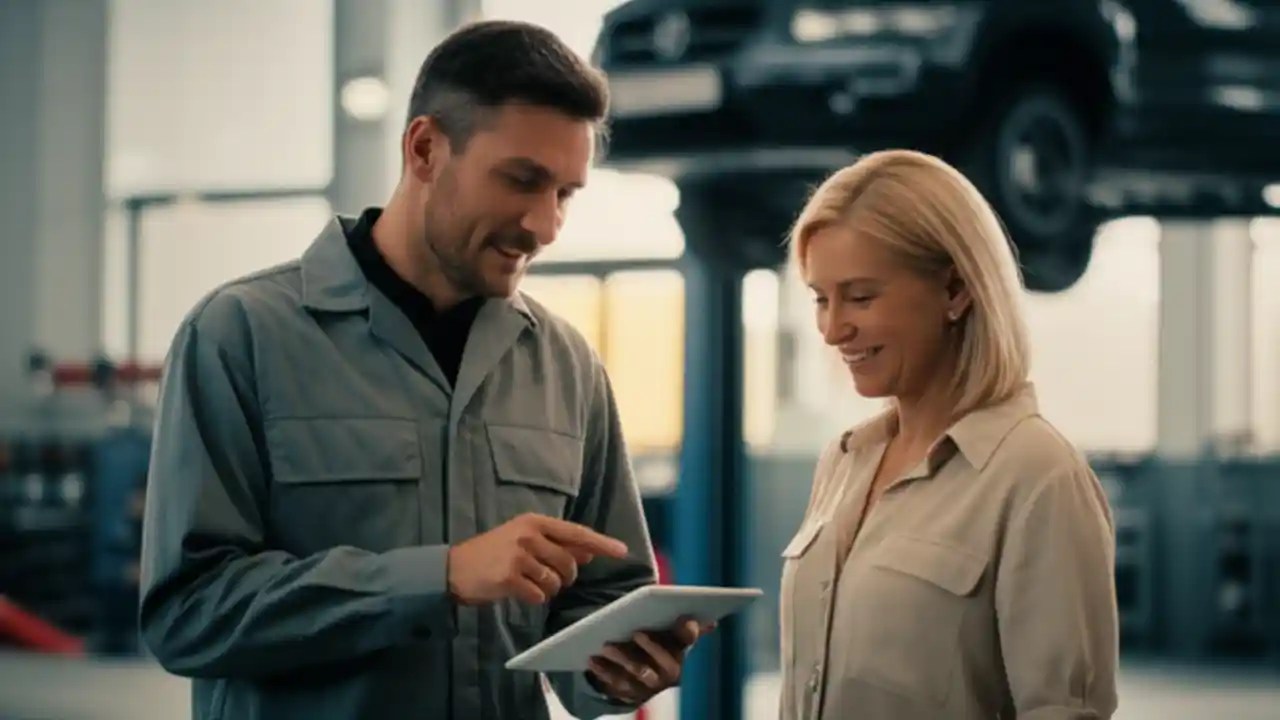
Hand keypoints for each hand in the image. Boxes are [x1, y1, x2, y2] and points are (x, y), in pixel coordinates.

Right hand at [448, 513, 628, 605]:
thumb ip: (556, 544)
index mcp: (534, 522)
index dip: (602, 543)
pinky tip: (516, 591)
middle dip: (565, 576)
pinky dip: (532, 598)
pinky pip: (538, 596)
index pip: (577, 533)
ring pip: (556, 582)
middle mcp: (529, 535)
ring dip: (547, 589)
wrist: (453, 568)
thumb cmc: (493, 554)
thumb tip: (590, 552)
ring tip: (527, 582)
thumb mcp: (524, 540)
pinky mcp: (509, 577)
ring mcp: (519, 555)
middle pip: (570, 563)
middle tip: (543, 575)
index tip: (623, 551)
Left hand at [586, 617, 714, 704]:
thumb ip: (681, 628)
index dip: (688, 631)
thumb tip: (710, 623)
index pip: (688, 641)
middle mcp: (670, 673)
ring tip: (606, 645)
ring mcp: (650, 686)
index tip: (684, 618)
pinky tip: (593, 660)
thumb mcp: (667, 634)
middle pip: (664, 662)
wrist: (640, 675)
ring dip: (623, 659)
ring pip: (638, 674)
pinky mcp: (629, 693)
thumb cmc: (656, 645)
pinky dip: (604, 672)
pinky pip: (616, 684)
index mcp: (682, 652)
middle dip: (652, 648)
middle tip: (637, 632)